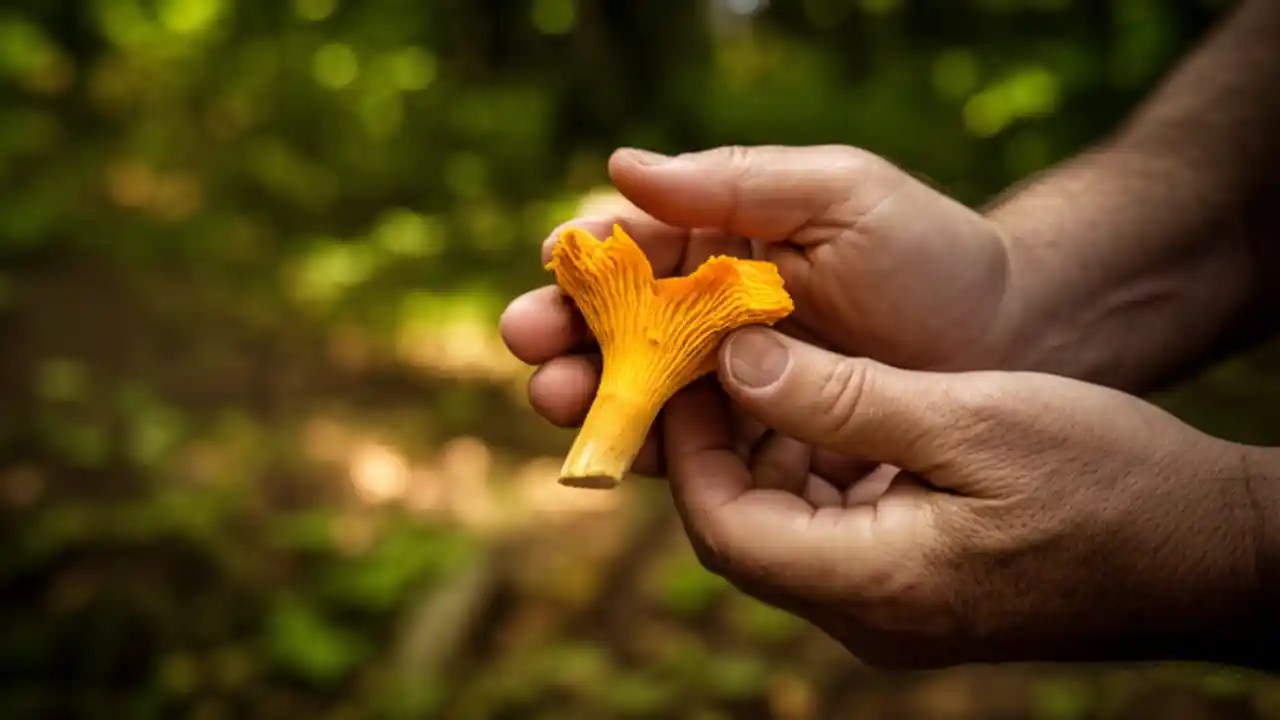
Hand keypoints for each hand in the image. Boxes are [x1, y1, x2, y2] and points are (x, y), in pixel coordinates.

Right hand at [501, 145, 1016, 474]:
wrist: (1010, 345)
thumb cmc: (932, 257)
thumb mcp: (842, 194)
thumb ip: (737, 182)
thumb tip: (622, 166)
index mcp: (725, 241)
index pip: (638, 245)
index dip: (588, 255)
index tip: (554, 263)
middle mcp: (714, 311)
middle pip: (620, 321)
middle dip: (567, 329)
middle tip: (529, 343)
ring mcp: (731, 381)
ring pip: (640, 386)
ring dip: (590, 390)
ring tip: (556, 398)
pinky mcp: (756, 442)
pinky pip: (690, 447)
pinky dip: (649, 449)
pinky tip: (617, 449)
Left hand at [665, 327, 1273, 667]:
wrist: (1210, 548)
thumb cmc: (1110, 480)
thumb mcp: (970, 419)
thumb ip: (842, 397)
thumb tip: (734, 361)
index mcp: (874, 585)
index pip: (725, 529)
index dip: (690, 446)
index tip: (689, 363)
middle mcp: (869, 615)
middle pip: (744, 531)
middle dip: (719, 443)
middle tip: (714, 353)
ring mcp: (892, 609)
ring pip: (784, 528)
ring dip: (765, 451)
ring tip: (766, 364)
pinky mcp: (916, 589)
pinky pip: (832, 532)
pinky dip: (815, 469)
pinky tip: (830, 406)